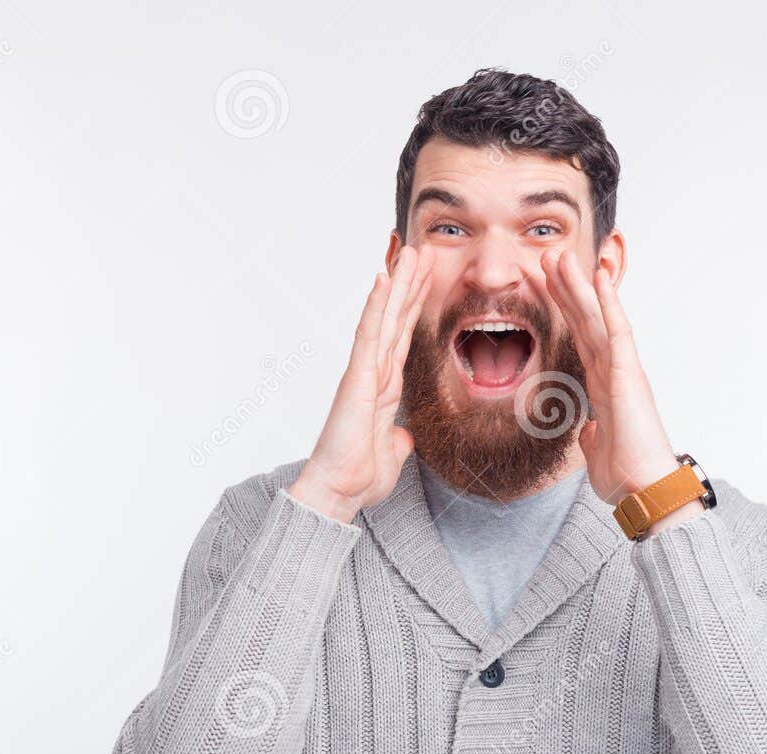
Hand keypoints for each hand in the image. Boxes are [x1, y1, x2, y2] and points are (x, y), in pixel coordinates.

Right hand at [288, 245, 435, 522]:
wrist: (337, 493)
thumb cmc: (357, 477)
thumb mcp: (392, 455)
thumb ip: (399, 440)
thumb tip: (404, 437)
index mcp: (384, 387)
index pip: (405, 337)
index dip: (416, 306)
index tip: (428, 278)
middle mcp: (374, 373)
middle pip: (396, 318)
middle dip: (410, 283)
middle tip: (421, 247)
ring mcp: (364, 372)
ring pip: (384, 317)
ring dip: (396, 282)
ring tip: (408, 249)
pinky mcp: (356, 379)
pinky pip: (369, 336)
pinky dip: (375, 307)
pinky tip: (382, 279)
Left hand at [536, 248, 679, 505]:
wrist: (645, 491)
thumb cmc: (626, 474)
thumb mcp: (595, 451)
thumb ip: (590, 435)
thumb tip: (586, 430)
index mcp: (603, 385)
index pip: (579, 337)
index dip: (562, 309)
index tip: (544, 284)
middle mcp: (613, 371)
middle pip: (584, 319)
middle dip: (566, 287)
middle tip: (547, 256)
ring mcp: (622, 369)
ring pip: (597, 316)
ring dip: (580, 284)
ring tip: (561, 255)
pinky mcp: (629, 374)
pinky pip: (617, 331)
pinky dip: (608, 302)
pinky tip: (598, 277)